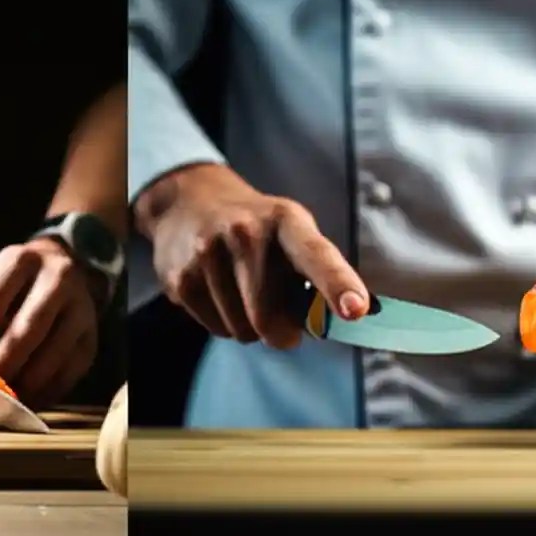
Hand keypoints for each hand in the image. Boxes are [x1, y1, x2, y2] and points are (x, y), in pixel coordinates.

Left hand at [0, 238, 98, 406]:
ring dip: (26, 384)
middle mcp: (56, 277)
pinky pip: (70, 371)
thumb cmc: (10, 293)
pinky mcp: (92, 336)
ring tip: (3, 404)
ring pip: (53, 352)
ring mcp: (81, 306)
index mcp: (17, 262)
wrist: (60, 273)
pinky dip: (47, 392)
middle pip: (26, 330)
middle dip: (1, 367)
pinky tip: (27, 402)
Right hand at [134, 163, 368, 348]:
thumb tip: (331, 324)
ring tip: (241, 292)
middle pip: (268, 317)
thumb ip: (314, 274)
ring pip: (242, 330)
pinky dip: (224, 323)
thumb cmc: (256, 229)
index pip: (316, 256)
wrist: (186, 202)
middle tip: (280, 319)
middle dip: (280, 332)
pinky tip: (218, 292)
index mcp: (286, 220)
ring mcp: (208, 253)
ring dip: (249, 327)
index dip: (338, 284)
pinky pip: (216, 329)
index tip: (355, 310)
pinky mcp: (181, 277)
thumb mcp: (290, 231)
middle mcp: (245, 232)